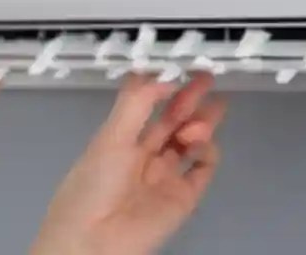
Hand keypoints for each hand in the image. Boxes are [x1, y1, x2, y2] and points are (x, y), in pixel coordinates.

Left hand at [31, 72, 227, 254]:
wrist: (95, 244)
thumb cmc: (95, 186)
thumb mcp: (110, 137)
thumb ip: (137, 103)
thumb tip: (164, 76)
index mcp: (121, 141)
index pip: (147, 107)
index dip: (164, 87)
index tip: (180, 69)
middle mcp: (145, 156)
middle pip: (173, 121)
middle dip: (191, 99)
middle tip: (208, 78)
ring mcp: (166, 176)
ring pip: (191, 141)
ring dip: (201, 123)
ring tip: (210, 112)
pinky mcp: (184, 196)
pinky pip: (204, 167)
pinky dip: (209, 152)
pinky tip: (202, 144)